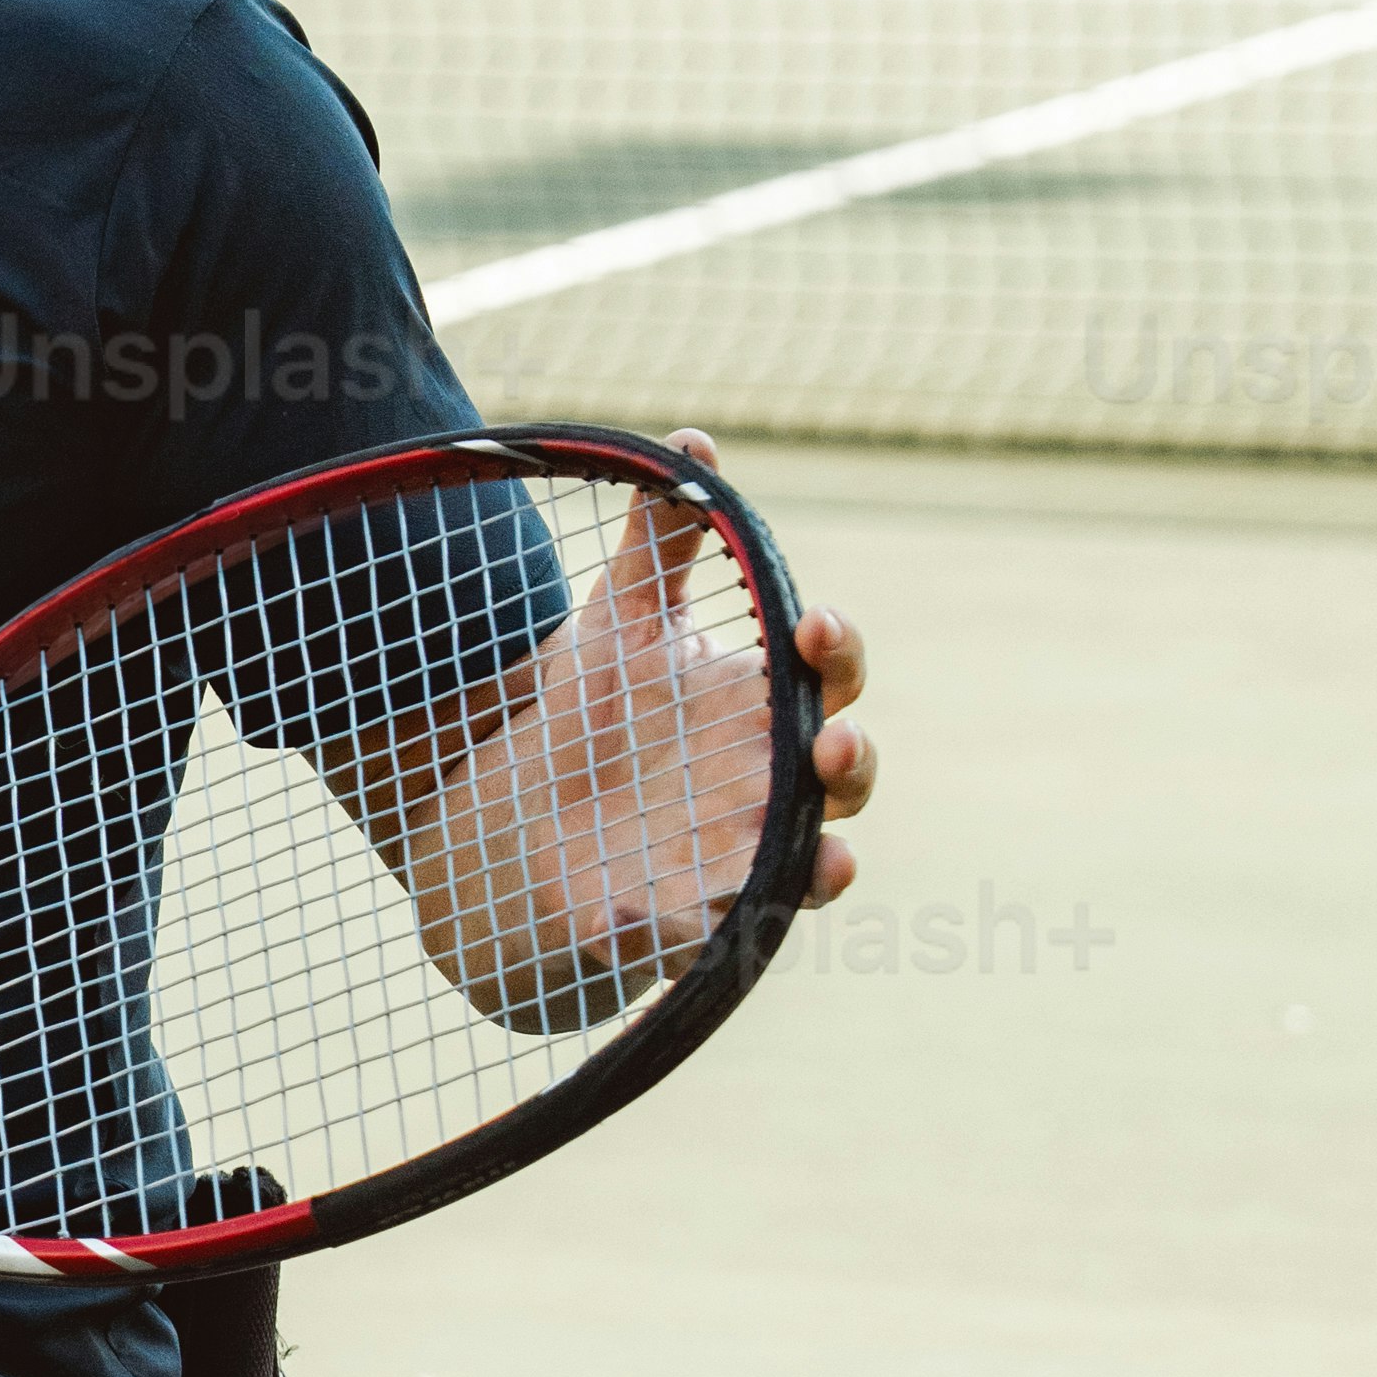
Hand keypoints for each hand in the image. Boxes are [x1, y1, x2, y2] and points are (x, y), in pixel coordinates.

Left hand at [358, 446, 875, 1016]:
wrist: (525, 822)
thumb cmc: (598, 715)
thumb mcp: (622, 624)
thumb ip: (662, 542)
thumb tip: (693, 442)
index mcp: (764, 706)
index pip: (829, 674)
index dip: (834, 649)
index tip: (808, 620)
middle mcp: (773, 785)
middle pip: (845, 776)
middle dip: (851, 762)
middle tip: (831, 743)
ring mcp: (742, 855)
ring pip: (812, 868)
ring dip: (826, 866)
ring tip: (828, 860)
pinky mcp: (690, 920)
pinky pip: (720, 934)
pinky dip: (716, 930)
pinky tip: (696, 922)